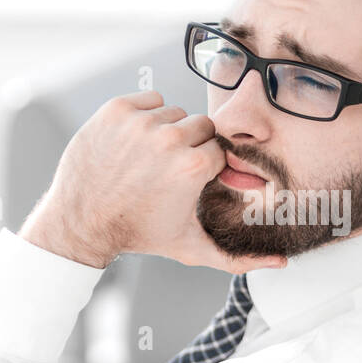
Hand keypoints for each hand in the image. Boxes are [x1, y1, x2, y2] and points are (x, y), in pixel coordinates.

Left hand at [18, 90, 286, 273]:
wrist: (81, 221)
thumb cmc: (139, 235)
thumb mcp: (191, 248)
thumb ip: (238, 259)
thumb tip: (280, 263)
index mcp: (193, 166)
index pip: (218, 150)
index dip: (205, 166)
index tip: (187, 181)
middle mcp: (169, 139)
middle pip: (201, 126)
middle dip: (191, 146)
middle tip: (169, 170)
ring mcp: (140, 122)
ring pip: (175, 112)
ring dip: (167, 131)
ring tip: (149, 159)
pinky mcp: (117, 109)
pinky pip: (149, 99)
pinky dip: (145, 115)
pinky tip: (135, 143)